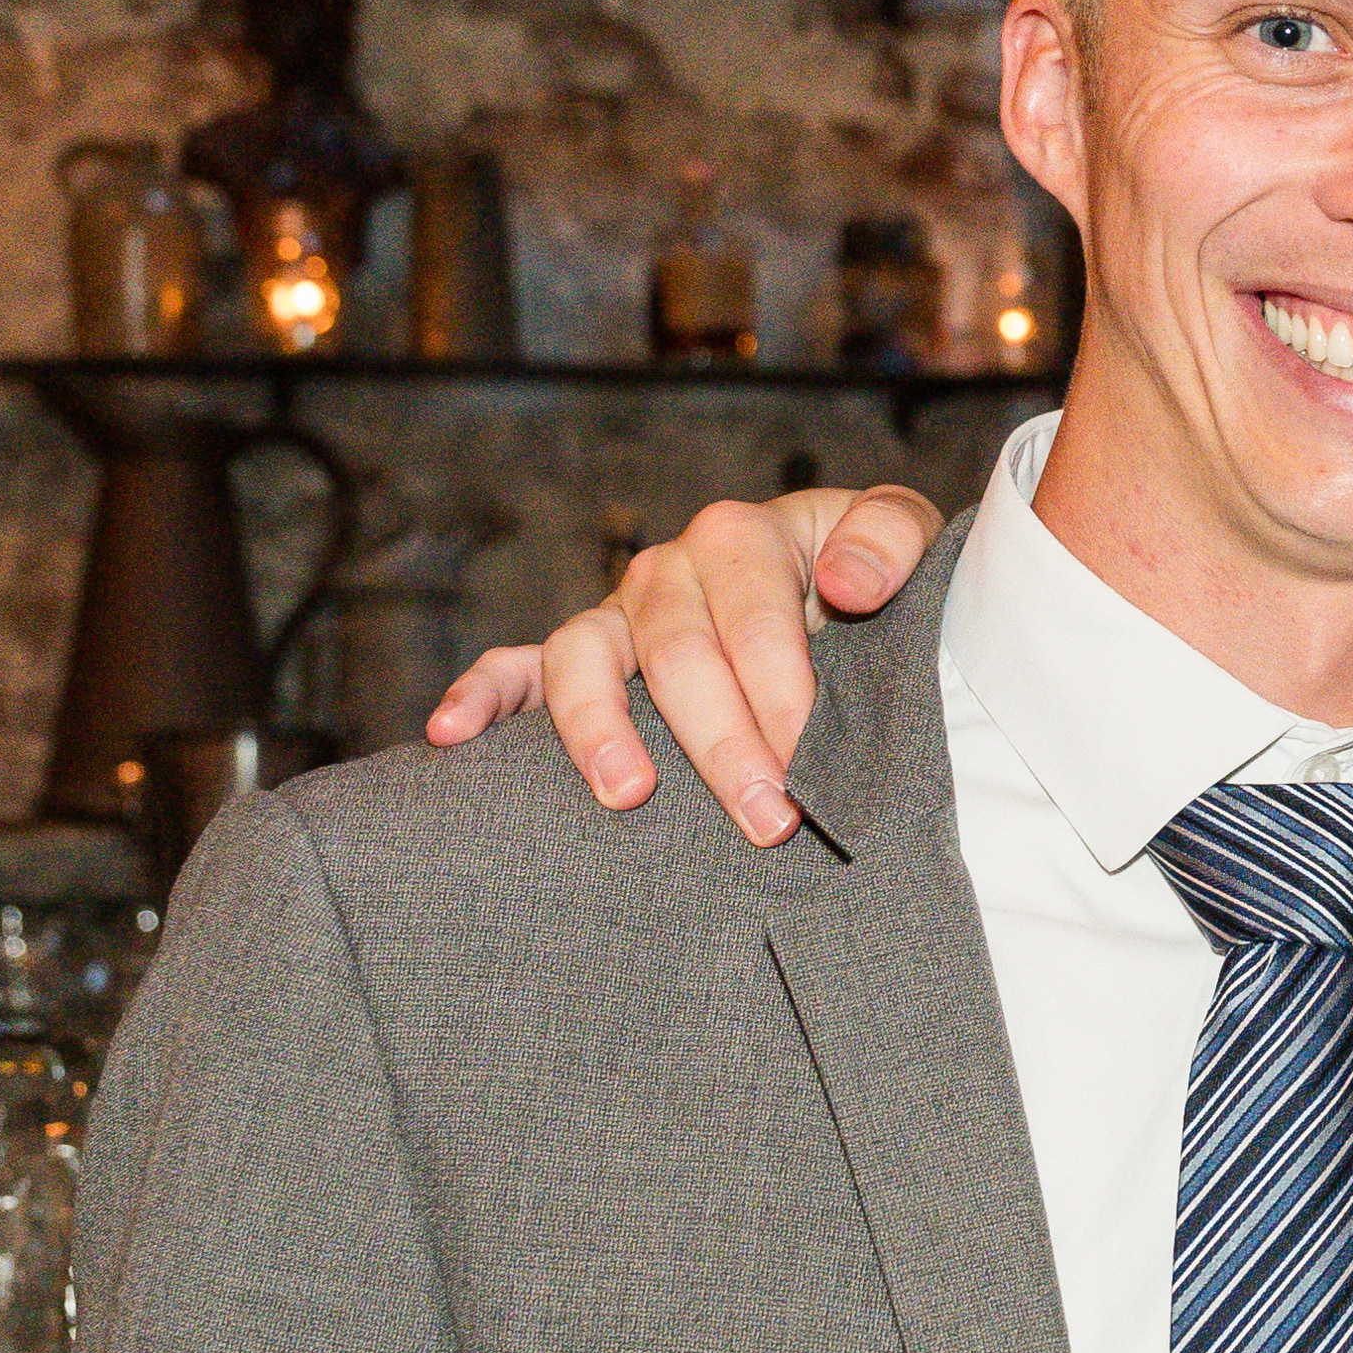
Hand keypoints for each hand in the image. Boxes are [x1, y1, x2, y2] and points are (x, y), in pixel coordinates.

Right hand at [416, 484, 937, 842]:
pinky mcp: (580, 660)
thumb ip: (890, 541)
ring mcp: (617, 618)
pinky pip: (515, 670)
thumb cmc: (868, 572)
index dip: (779, 691)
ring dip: (599, 728)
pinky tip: (450, 737)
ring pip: (583, 659)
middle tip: (766, 818)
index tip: (807, 764)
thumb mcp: (902, 535)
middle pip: (677, 652)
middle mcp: (668, 573)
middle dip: (721, 742)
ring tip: (628, 794)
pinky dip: (479, 698)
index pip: (750, 615)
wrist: (837, 584)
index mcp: (741, 537)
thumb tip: (846, 586)